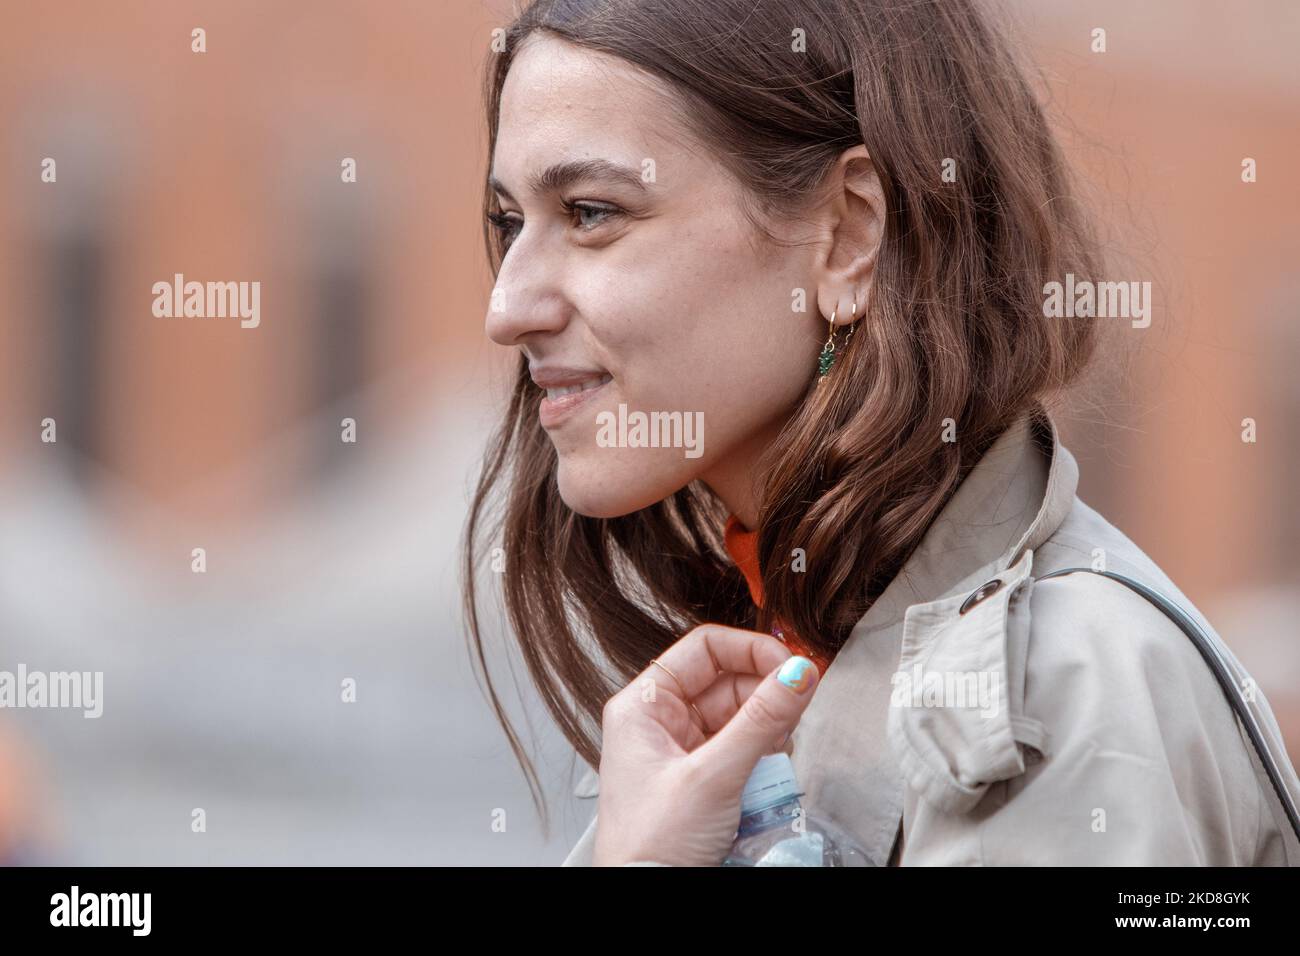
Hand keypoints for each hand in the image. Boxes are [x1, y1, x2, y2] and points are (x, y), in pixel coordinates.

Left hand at [590, 624, 820, 865]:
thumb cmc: (651, 846)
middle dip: (765, 699)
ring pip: (740, 719)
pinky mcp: (701, 779)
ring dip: (766, 734)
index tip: (791, 665)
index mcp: (644, 705)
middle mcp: (660, 721)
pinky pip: (742, 752)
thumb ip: (762, 721)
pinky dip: (761, 761)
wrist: (645, 900)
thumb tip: (798, 673)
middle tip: (794, 713)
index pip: (704, 649)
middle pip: (728, 682)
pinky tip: (766, 778)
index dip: (750, 650)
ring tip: (774, 757)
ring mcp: (681, 751)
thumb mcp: (714, 776)